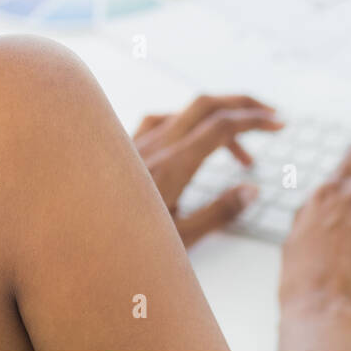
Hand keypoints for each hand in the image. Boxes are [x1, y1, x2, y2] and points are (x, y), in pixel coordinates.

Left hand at [134, 95, 282, 246]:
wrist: (70, 239)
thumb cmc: (120, 246)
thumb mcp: (179, 240)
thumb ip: (219, 212)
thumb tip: (252, 190)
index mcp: (173, 164)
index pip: (222, 126)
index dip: (255, 120)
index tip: (280, 125)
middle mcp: (154, 144)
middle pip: (206, 103)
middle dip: (243, 104)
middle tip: (271, 116)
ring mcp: (136, 143)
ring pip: (184, 112)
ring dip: (217, 117)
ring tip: (240, 149)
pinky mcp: (121, 147)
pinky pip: (159, 121)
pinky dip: (186, 122)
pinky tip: (189, 139)